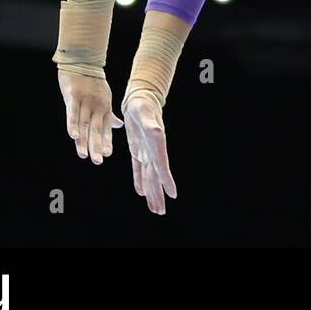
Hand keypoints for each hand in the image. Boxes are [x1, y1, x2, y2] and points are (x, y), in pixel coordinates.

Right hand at [57, 68, 122, 164]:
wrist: (83, 62)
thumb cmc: (93, 83)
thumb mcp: (106, 99)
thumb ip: (110, 114)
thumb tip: (118, 125)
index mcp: (104, 108)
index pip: (106, 128)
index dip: (107, 141)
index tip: (107, 155)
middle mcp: (96, 107)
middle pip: (95, 129)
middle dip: (96, 146)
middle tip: (98, 161)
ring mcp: (85, 102)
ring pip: (84, 124)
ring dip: (83, 140)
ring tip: (83, 154)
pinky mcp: (74, 96)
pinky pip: (72, 112)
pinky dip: (72, 124)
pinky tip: (73, 136)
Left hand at [124, 93, 176, 214]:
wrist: (139, 98)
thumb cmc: (143, 103)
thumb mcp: (144, 111)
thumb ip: (151, 122)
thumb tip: (155, 130)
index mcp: (156, 143)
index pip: (162, 165)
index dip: (166, 180)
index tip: (173, 194)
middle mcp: (153, 150)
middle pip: (156, 176)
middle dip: (158, 194)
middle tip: (160, 211)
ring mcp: (146, 151)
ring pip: (149, 176)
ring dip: (151, 192)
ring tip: (154, 207)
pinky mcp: (138, 150)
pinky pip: (139, 169)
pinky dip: (140, 181)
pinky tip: (141, 192)